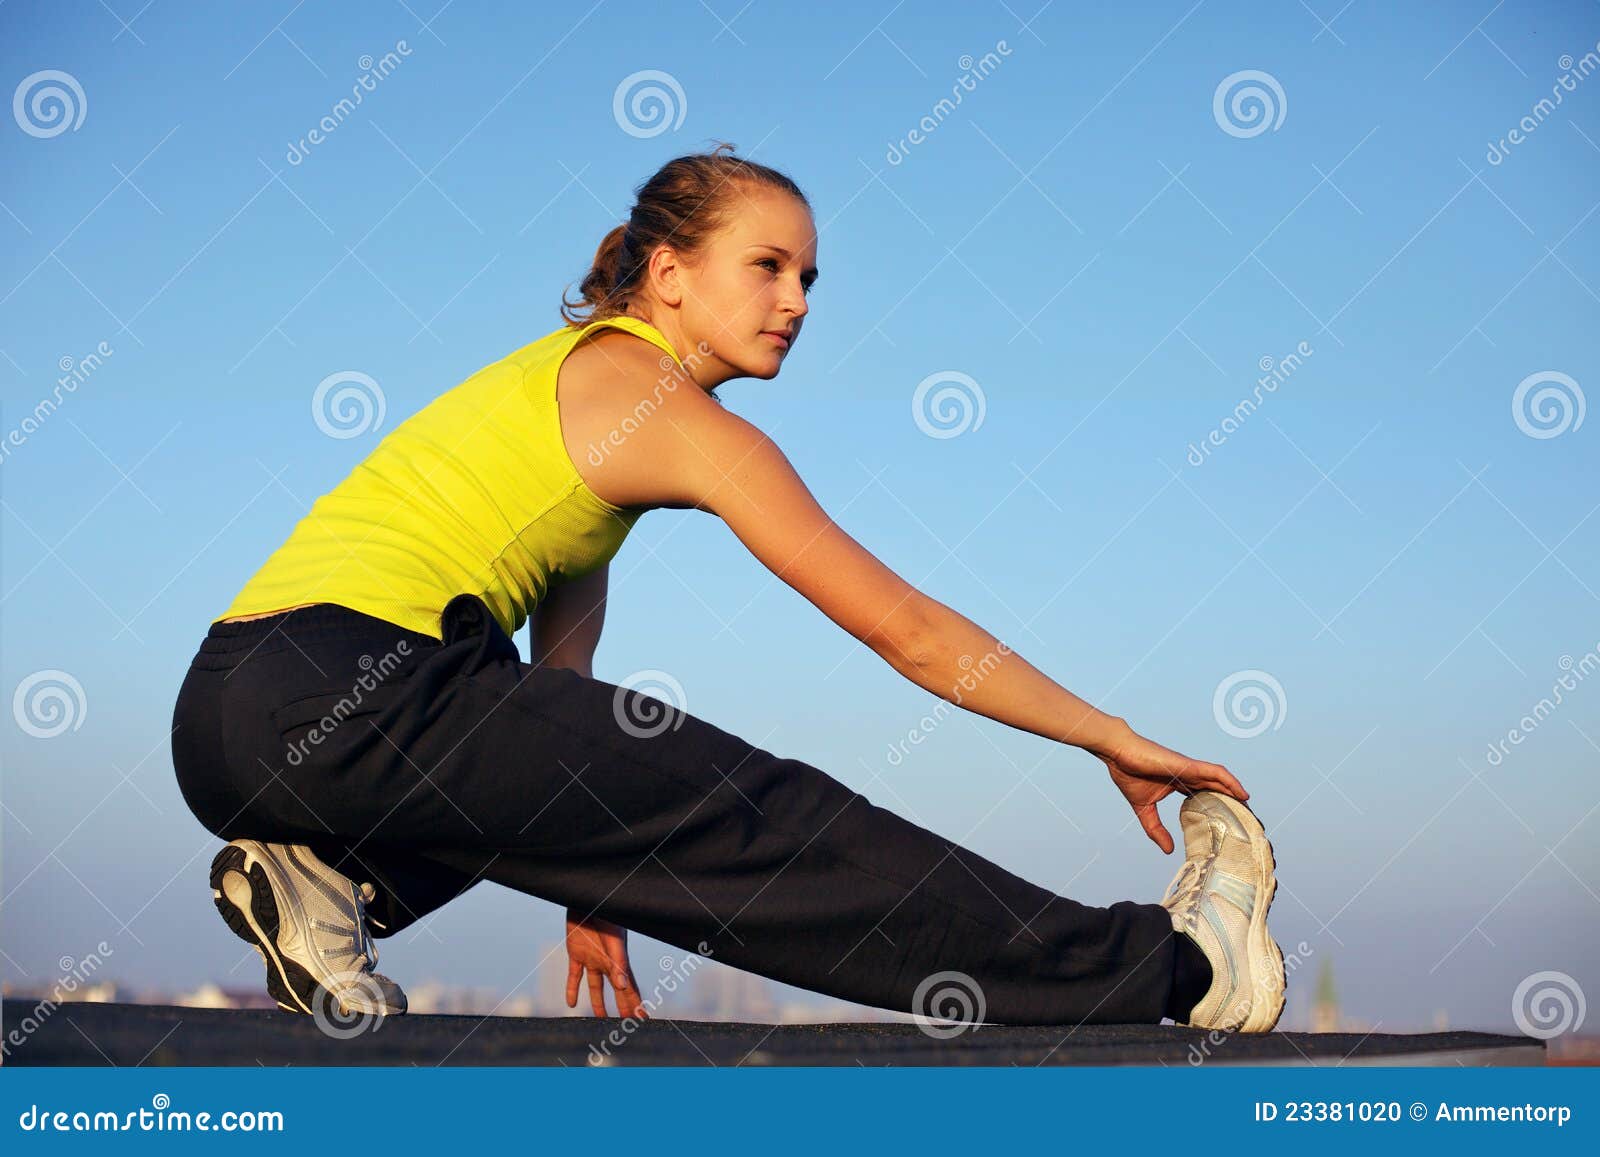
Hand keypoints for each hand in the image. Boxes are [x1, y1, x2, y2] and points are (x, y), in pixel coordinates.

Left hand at [565, 910, 648, 1018]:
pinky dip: (572, 989)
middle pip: (616, 990)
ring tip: (600, 1019)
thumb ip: (617, 961)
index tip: (643, 1019)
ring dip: (599, 1003)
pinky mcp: (575, 953)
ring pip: (596, 986)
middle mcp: (607, 962)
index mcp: (619, 960)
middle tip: (627, 1024)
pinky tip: (570, 1004)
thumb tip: (622, 985)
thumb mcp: (613, 939)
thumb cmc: (605, 914)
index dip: (636, 1003)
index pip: (630, 987)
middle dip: (623, 1007)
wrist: (585, 898)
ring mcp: (591, 958)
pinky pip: (574, 976)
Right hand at [1093, 724, 1248, 853]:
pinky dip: (1230, 781)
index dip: (1216, 804)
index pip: (1203, 794)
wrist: (1118, 753)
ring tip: (1249, 807)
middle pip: (1216, 787)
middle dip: (1231, 801)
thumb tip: (1168, 850)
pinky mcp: (1188, 765)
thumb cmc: (1128, 773)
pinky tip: (1241, 792)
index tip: (1227, 820)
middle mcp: (1187, 775)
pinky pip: (1215, 772)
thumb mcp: (1144, 809)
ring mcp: (1189, 769)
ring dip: (1236, 791)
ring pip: (1220, 779)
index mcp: (1178, 783)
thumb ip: (1156, 829)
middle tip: (1245, 818)